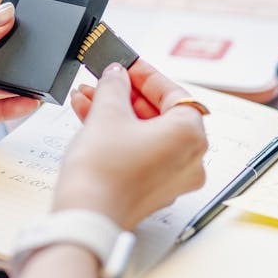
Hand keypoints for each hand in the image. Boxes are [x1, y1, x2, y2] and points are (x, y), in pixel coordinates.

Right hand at [52, 60, 207, 229]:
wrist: (87, 214)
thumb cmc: (104, 170)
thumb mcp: (107, 111)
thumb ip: (115, 85)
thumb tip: (117, 74)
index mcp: (190, 135)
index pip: (173, 93)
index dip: (145, 74)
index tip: (127, 63)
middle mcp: (190, 159)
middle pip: (160, 113)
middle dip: (126, 93)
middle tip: (106, 78)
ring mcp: (172, 177)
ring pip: (146, 132)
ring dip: (117, 111)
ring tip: (88, 95)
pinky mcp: (152, 189)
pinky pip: (140, 150)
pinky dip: (119, 133)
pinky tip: (89, 116)